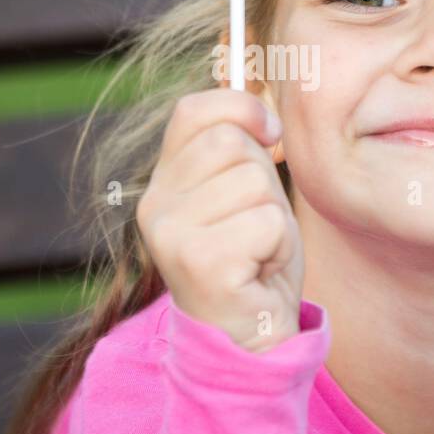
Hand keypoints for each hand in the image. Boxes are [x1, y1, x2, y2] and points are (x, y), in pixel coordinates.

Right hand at [136, 87, 303, 351]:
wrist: (249, 341)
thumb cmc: (253, 264)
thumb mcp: (243, 194)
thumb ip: (238, 148)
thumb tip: (258, 91)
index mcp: (162, 184)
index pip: (193, 110)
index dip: (240, 107)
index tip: (268, 133)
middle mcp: (154, 206)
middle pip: (231, 142)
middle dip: (264, 178)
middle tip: (257, 223)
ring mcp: (172, 235)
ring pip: (255, 182)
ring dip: (275, 218)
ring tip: (258, 251)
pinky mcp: (200, 263)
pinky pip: (268, 222)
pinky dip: (279, 247)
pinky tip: (260, 271)